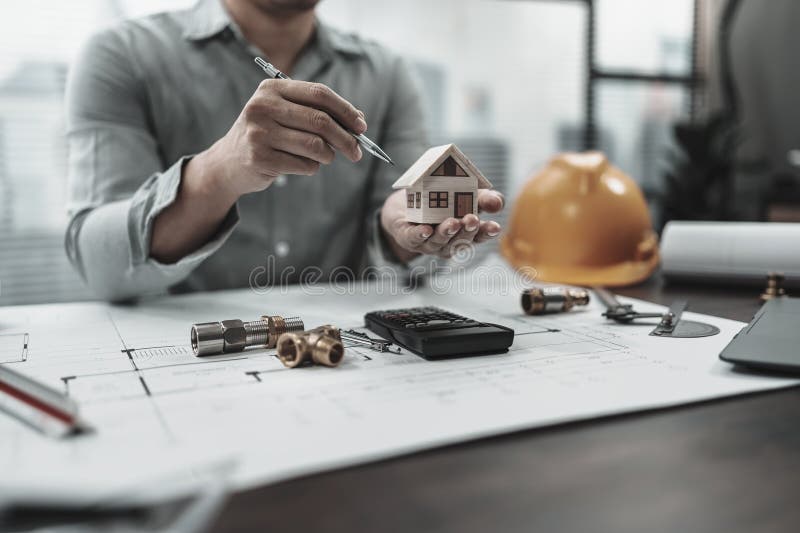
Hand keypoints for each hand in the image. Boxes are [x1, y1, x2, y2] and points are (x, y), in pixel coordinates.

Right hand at [200, 79, 366, 199]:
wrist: (229, 161)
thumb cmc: (267, 134)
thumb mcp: (286, 114)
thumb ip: (317, 112)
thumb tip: (359, 120)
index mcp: (272, 89)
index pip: (319, 94)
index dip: (345, 110)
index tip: (361, 125)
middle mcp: (263, 107)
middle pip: (320, 121)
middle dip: (346, 139)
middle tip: (357, 152)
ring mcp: (259, 133)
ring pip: (315, 145)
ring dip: (328, 155)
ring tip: (325, 157)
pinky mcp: (260, 158)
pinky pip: (304, 164)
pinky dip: (312, 167)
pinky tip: (302, 165)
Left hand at [380, 189, 503, 262]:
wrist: (405, 205)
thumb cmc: (440, 202)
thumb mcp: (465, 195)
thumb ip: (484, 198)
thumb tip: (498, 203)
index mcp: (464, 233)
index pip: (479, 235)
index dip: (487, 232)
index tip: (495, 226)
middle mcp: (449, 242)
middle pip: (459, 241)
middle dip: (466, 231)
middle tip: (471, 220)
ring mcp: (428, 243)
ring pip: (439, 242)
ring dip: (446, 233)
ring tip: (452, 223)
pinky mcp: (408, 237)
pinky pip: (415, 238)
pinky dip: (420, 234)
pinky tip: (426, 230)